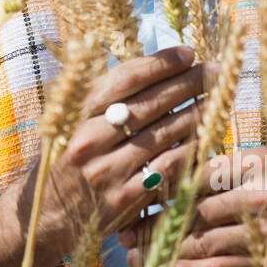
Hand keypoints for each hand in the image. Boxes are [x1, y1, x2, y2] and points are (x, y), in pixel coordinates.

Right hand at [43, 45, 216, 251]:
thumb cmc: (67, 158)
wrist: (47, 213)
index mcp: (76, 113)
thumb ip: (104, 96)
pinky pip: (167, 169)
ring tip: (219, 99)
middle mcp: (90, 139)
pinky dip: (190, 151)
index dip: (161, 63)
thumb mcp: (71, 119)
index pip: (125, 78)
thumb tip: (151, 66)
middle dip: (188, 83)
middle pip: (150, 103)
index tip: (188, 53)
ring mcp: (107, 171)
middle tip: (217, 69)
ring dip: (197, 114)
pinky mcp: (123, 200)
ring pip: (164, 135)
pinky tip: (208, 138)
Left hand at [116, 146, 266, 266]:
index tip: (132, 191)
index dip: (159, 186)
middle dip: (152, 222)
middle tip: (120, 228)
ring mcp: (264, 236)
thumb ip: (221, 162)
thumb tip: (164, 164)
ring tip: (131, 251)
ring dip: (160, 250)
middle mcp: (261, 198)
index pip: (196, 176)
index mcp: (258, 164)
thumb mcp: (262, 158)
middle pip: (192, 211)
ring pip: (199, 243)